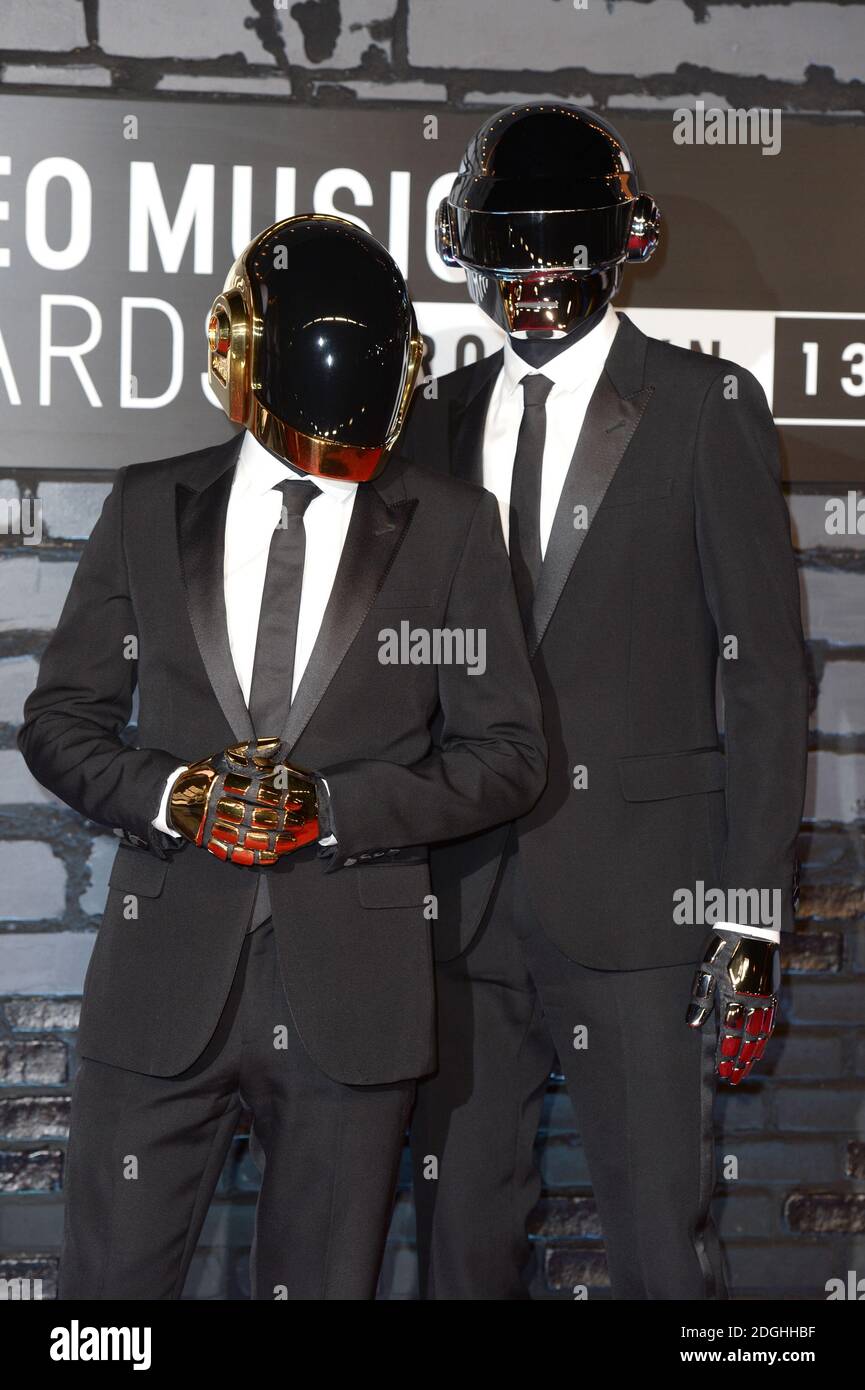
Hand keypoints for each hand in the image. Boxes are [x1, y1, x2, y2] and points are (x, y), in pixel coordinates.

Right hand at [168, 738, 318, 865]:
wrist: (173, 795)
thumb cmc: (207, 774)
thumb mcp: (224, 757)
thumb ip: (252, 750)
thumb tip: (279, 744)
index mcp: (219, 782)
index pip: (252, 791)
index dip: (275, 798)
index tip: (295, 802)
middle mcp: (214, 804)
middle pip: (249, 815)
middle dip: (277, 820)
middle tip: (298, 822)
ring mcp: (210, 825)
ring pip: (243, 836)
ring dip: (269, 840)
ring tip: (290, 840)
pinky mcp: (208, 841)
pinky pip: (232, 852)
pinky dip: (253, 856)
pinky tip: (271, 856)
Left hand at [686, 931, 779, 1084]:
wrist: (752, 926)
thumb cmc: (723, 946)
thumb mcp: (704, 968)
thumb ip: (700, 997)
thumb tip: (694, 1025)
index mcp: (733, 996)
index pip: (730, 1034)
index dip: (726, 1055)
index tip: (721, 1072)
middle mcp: (752, 1001)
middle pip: (746, 1039)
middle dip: (738, 1061)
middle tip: (732, 1079)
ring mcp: (765, 998)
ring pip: (760, 1034)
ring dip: (752, 1054)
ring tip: (745, 1071)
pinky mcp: (772, 993)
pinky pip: (770, 1022)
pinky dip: (764, 1038)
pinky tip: (759, 1047)